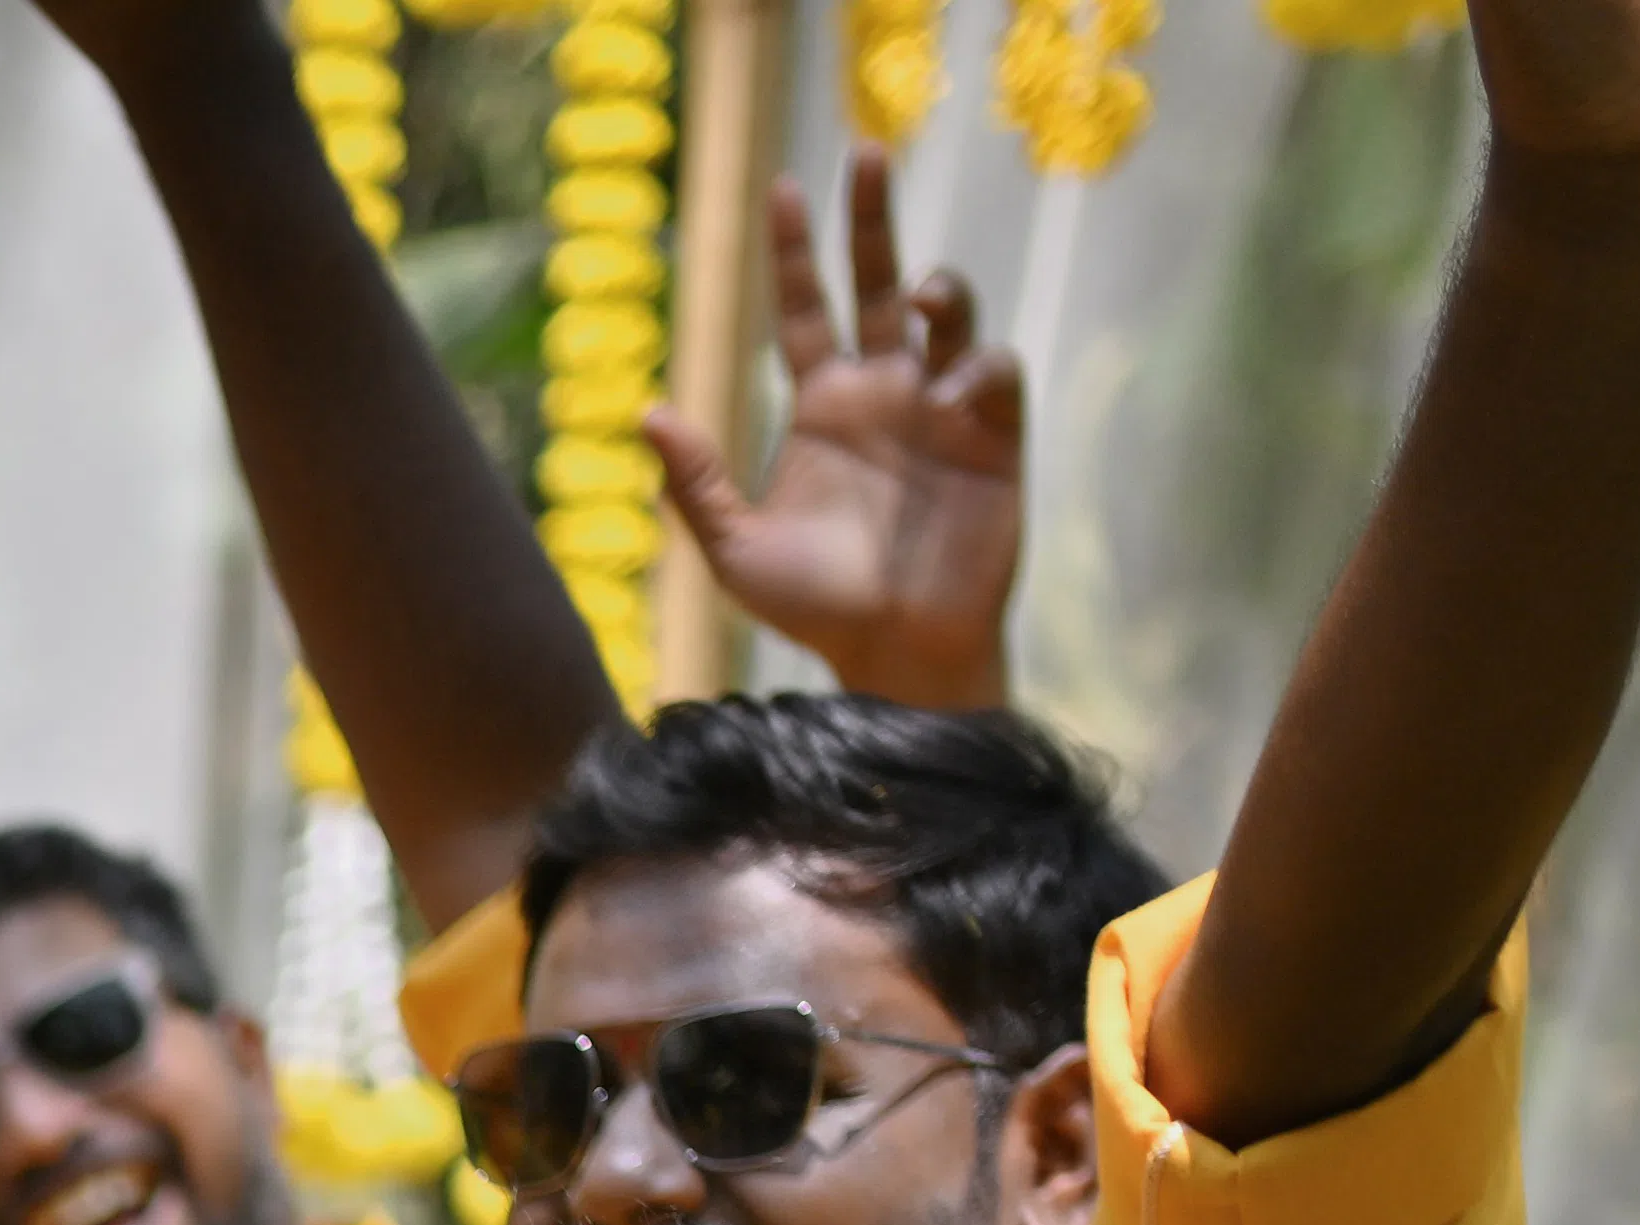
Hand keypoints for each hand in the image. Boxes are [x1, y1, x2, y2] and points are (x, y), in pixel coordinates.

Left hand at [653, 154, 1025, 706]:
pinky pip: (994, 375)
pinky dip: (980, 366)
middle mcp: (883, 392)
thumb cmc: (816, 608)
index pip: (804, 308)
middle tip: (867, 153)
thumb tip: (644, 412)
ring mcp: (940, 409)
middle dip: (873, 217)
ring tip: (928, 294)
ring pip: (948, 315)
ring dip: (942, 290)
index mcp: (823, 406)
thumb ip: (694, 482)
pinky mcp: (992, 438)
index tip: (781, 189)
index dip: (795, 251)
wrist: (894, 656)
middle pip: (879, 280)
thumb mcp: (736, 549)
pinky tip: (959, 385)